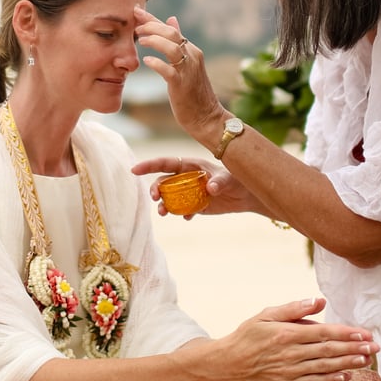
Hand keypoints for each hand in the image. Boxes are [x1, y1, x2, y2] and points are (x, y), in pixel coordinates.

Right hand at [130, 155, 260, 217]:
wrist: (246, 196)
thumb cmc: (238, 180)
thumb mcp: (230, 178)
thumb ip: (220, 181)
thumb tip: (211, 188)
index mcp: (190, 165)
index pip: (166, 163)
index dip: (149, 165)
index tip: (134, 170)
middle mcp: (186, 177)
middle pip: (163, 181)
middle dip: (155, 189)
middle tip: (156, 199)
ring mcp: (189, 192)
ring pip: (170, 197)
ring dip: (164, 205)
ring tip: (164, 213)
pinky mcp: (195, 205)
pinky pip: (183, 209)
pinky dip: (182, 213)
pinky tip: (188, 217)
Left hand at [133, 6, 226, 141]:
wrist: (207, 117)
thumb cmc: (193, 92)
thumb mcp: (187, 63)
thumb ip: (178, 42)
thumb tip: (171, 19)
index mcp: (192, 50)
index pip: (171, 28)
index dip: (153, 19)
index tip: (136, 11)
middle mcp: (193, 56)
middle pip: (172, 33)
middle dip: (152, 26)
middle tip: (135, 26)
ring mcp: (188, 70)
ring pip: (172, 48)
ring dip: (154, 41)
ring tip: (140, 41)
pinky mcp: (182, 85)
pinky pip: (169, 71)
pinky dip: (157, 63)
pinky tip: (146, 61)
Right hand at [184, 297, 375, 380]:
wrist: (229, 363)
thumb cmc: (249, 334)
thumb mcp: (267, 314)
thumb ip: (294, 308)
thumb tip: (320, 301)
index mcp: (286, 334)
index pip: (323, 333)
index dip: (345, 334)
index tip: (364, 333)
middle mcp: (290, 354)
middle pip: (328, 351)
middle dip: (354, 349)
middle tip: (375, 347)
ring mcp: (289, 372)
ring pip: (325, 368)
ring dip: (348, 364)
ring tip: (367, 360)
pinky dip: (331, 380)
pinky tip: (347, 376)